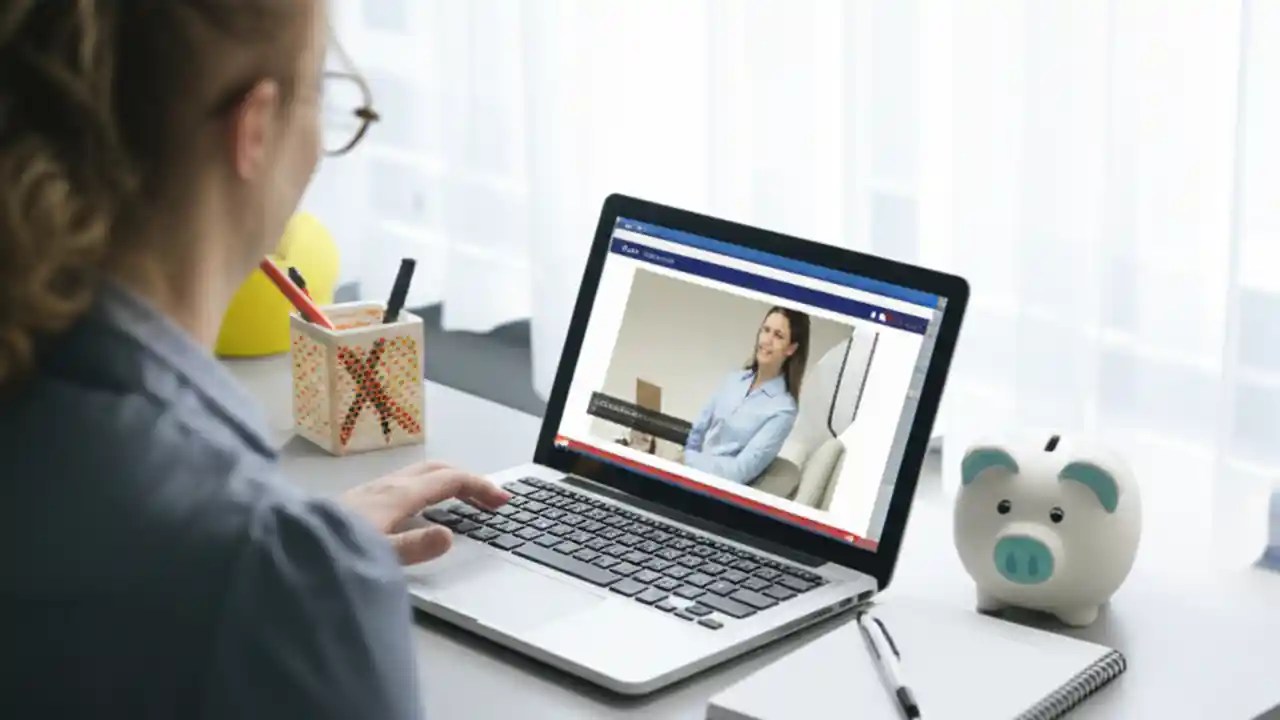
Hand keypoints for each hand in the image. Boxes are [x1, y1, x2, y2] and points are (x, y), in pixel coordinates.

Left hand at [339, 461, 510, 564]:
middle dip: (469, 480)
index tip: (502, 501)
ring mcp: (372, 490)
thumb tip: (449, 536)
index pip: (449, 480)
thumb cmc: (325, 550)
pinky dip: (429, 490)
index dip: (480, 487)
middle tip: (491, 499)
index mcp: (396, 495)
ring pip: (420, 476)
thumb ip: (413, 547)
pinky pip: (406, 485)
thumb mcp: (375, 554)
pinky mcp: (360, 500)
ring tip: (464, 502)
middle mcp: (386, 486)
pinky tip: (423, 511)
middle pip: (437, 471)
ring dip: (449, 483)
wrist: (280, 543)